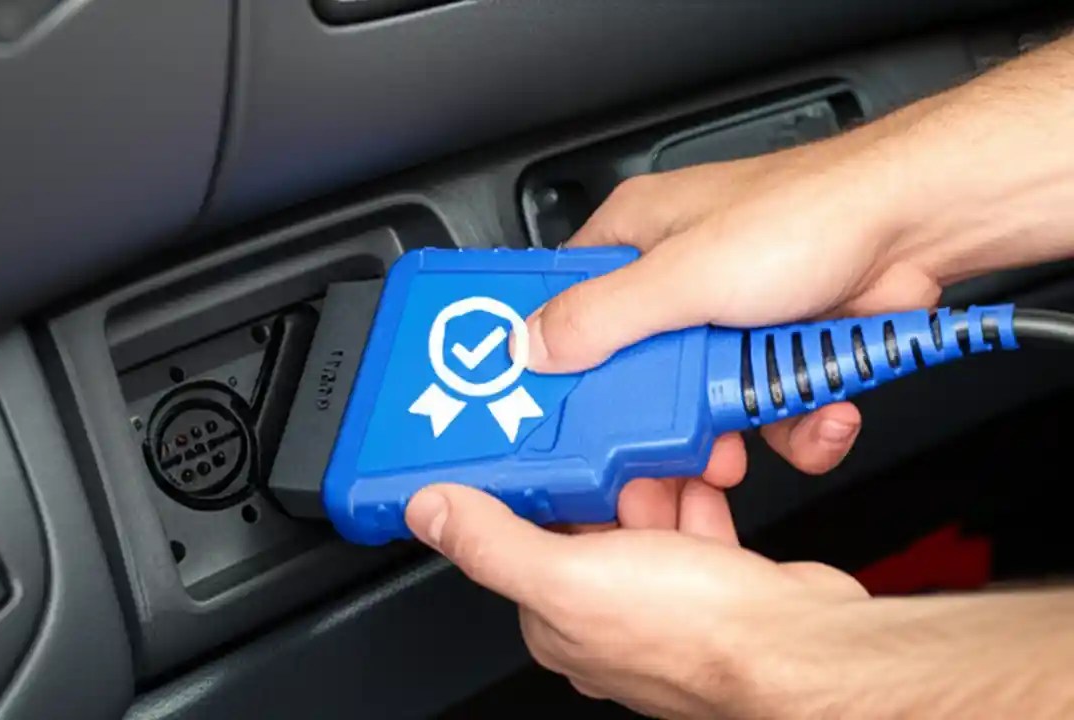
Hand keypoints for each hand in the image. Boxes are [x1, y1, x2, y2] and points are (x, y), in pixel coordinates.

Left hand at [405, 484, 868, 718]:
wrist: (806, 649)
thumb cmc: (698, 633)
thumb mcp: (568, 574)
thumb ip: (492, 541)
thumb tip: (428, 513)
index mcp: (560, 623)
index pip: (523, 542)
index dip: (533, 491)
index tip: (541, 448)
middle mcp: (608, 621)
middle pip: (586, 525)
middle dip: (601, 478)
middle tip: (611, 439)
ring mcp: (664, 605)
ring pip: (642, 520)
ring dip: (653, 480)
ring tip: (663, 453)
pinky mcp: (716, 588)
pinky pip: (692, 526)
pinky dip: (696, 495)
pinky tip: (703, 474)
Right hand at [526, 140, 952, 477]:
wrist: (917, 224)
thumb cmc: (811, 214)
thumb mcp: (682, 275)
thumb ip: (600, 316)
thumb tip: (529, 346)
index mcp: (635, 237)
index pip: (563, 303)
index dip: (554, 358)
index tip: (552, 409)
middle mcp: (677, 274)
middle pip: (634, 370)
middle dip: (661, 415)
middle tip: (669, 443)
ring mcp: (730, 314)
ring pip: (701, 400)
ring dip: (735, 429)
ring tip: (756, 424)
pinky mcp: (779, 347)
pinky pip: (764, 409)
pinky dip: (791, 425)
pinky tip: (809, 413)